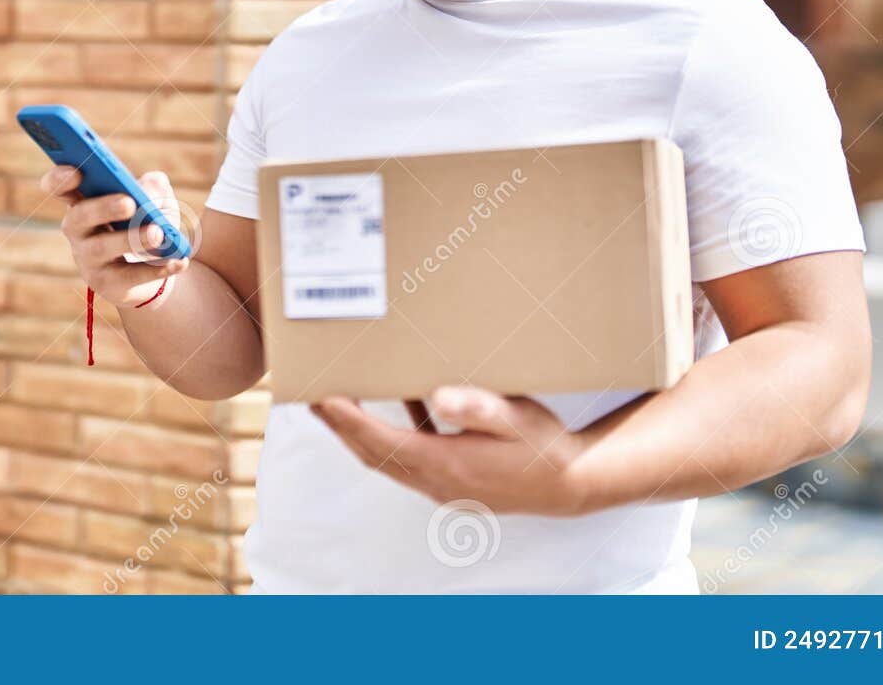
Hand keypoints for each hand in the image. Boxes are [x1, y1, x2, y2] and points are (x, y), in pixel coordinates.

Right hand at [42, 166, 189, 307]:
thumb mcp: (155, 196)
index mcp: (83, 200)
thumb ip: (152, 187)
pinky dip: (157, 268)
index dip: (60, 179)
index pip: (60, 187)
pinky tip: (179, 261)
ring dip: (132, 239)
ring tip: (159, 233)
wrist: (157, 263)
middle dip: (104, 208)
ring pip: (103, 248)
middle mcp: (78, 230)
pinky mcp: (108, 284)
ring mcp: (88, 260)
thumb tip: (148, 196)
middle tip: (129, 202)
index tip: (77, 170)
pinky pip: (130, 276)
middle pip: (80, 217)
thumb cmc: (147, 220)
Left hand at [311, 386, 590, 514]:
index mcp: (447, 464)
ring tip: (339, 403)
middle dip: (340, 426)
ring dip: (360, 433)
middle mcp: (437, 481)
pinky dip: (394, 436)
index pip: (382, 440)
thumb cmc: (545, 447)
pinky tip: (402, 404)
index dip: (347, 420)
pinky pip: (410, 458)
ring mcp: (443, 486)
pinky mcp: (453, 483)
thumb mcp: (518, 418)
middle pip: (373, 452)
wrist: (572, 485)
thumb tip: (438, 397)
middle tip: (310, 397)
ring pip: (387, 458)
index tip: (321, 398)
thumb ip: (478, 407)